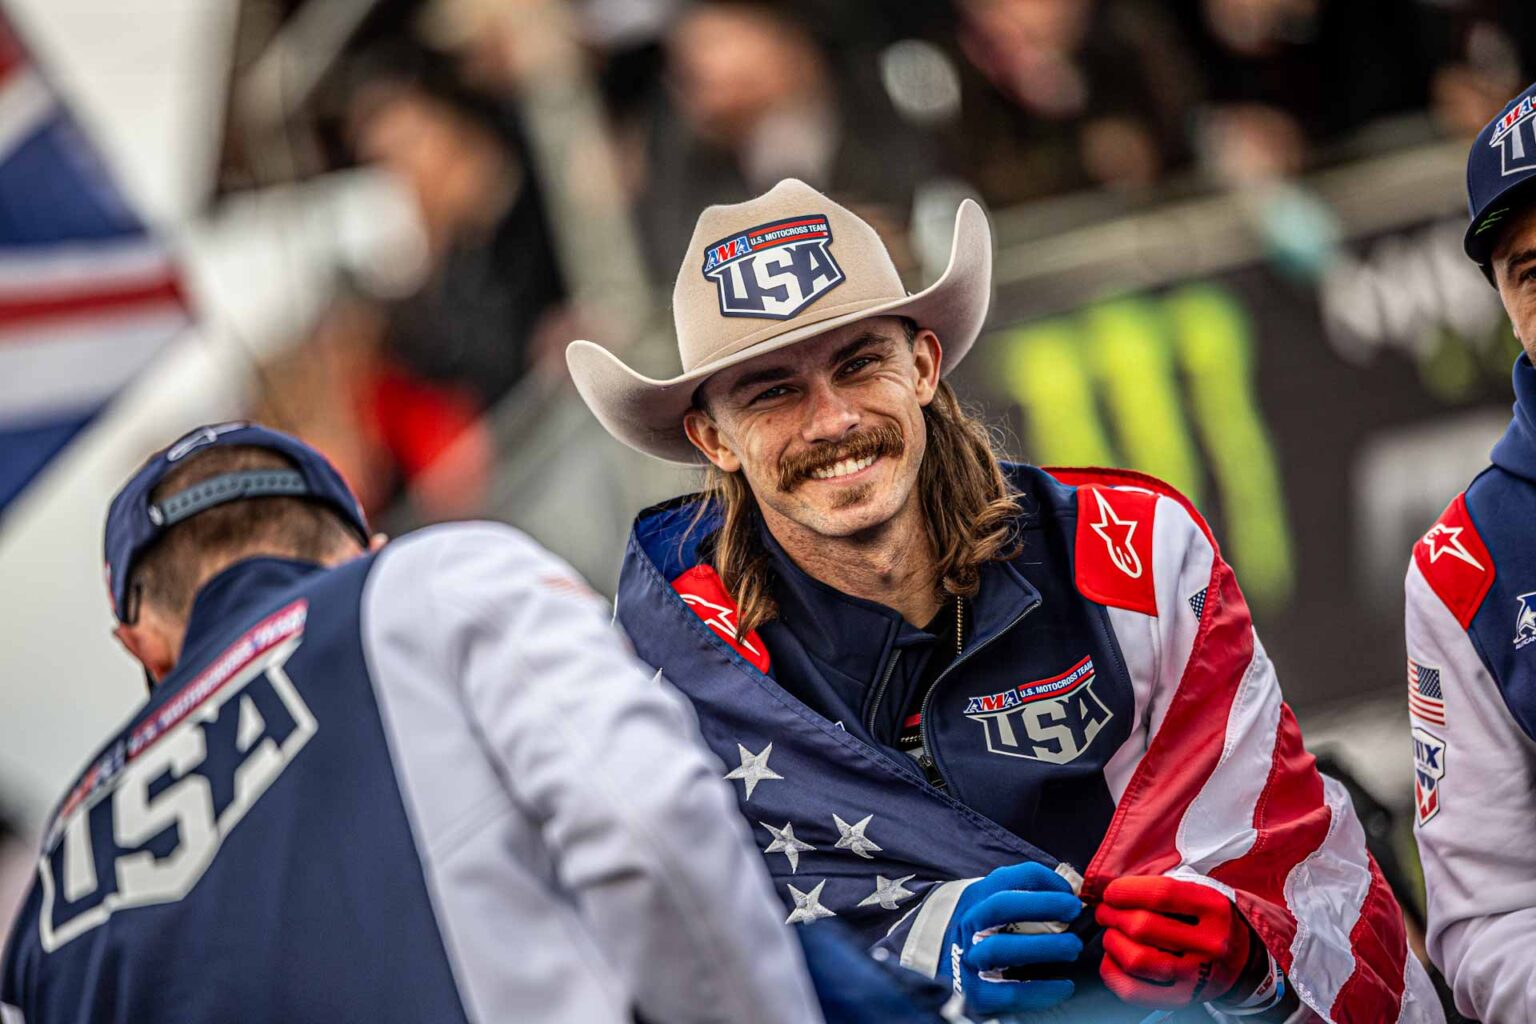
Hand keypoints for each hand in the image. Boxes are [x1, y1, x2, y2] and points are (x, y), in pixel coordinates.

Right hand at [942, 862, 1083, 1017]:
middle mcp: (970, 924)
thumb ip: (1026, 895)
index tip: (1071, 892)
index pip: (1009, 878)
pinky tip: (1065, 986)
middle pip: (1000, 905)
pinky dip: (1040, 990)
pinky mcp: (977, 993)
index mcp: (977, 897)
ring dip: (1042, 946)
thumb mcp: (994, 903)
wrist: (942, 962)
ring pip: (1000, 948)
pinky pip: (1009, 991)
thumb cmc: (984, 931)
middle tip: (1074, 910)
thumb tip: (1074, 893)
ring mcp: (970, 957)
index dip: (1045, 881)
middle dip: (1042, 904)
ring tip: (1072, 947)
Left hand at [1096, 875, 1253, 1008]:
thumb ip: (1164, 888)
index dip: (1125, 891)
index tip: (1111, 892)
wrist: (1246, 961)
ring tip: (1111, 934)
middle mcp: (1210, 943)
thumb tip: (1116, 891)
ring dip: (1112, 942)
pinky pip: (1134, 990)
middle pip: (1142, 926)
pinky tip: (1112, 959)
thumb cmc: (1212, 921)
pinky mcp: (1183, 998)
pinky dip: (1112, 972)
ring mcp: (1198, 975)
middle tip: (1106, 912)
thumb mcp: (1202, 894)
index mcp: (1214, 908)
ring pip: (1136, 959)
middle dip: (1112, 916)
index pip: (1160, 894)